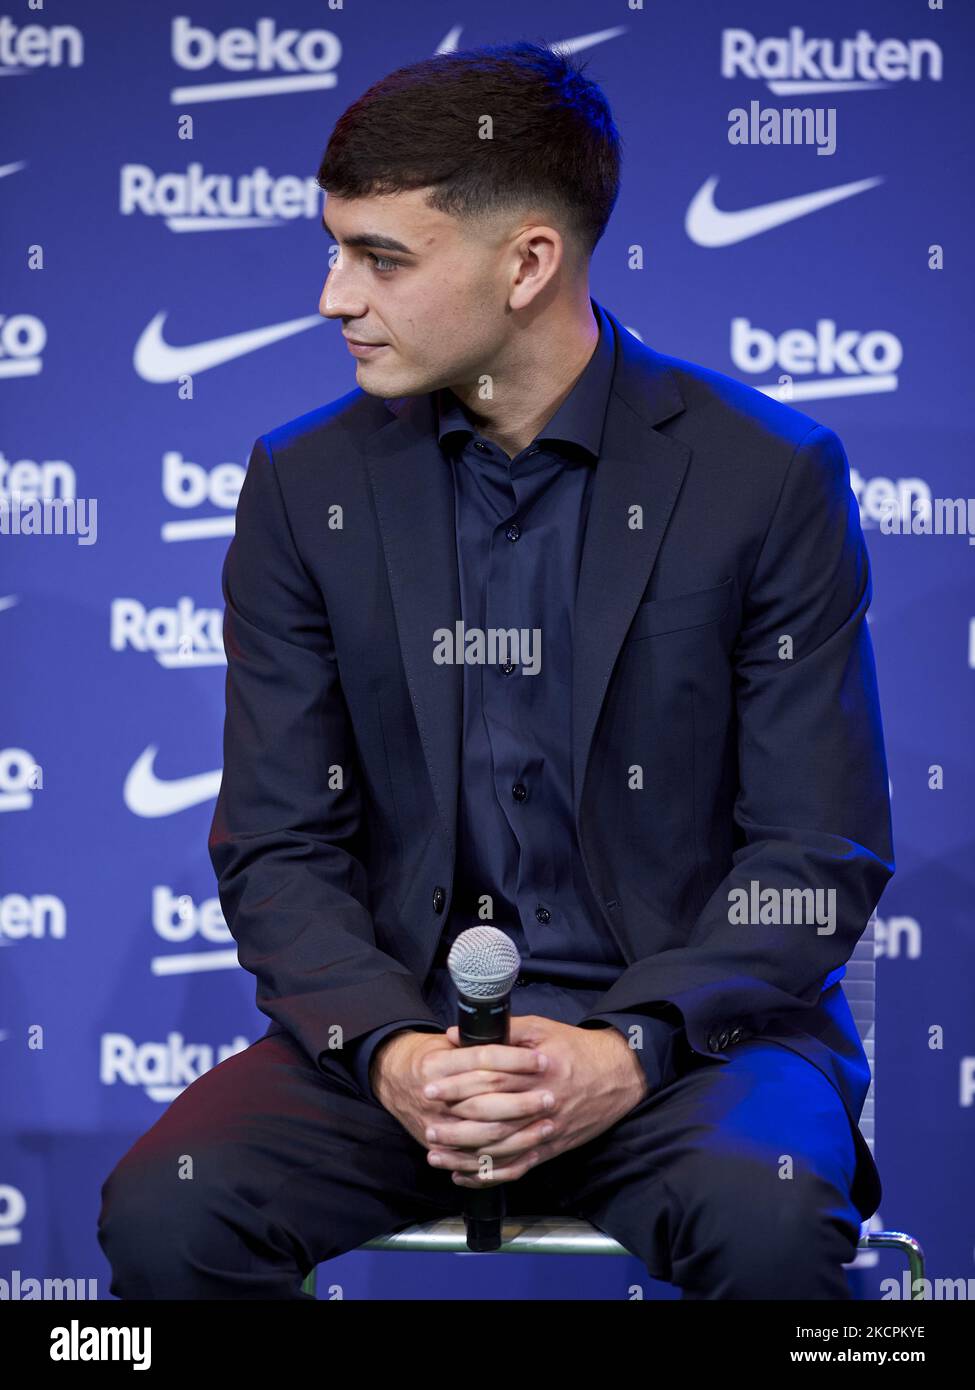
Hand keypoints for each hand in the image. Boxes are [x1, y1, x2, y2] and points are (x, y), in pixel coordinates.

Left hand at [386, 1016, 649, 1188]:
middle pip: (492, 1115)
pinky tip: (464, 1176)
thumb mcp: (542, 1029)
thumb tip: (458, 1034)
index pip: (491, 1076)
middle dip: (456, 1122)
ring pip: (502, 1147)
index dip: (458, 1082)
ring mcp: (547, 1129)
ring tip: (435, 1153)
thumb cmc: (575, 1047)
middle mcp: (541, 1102)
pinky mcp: (551, 1148)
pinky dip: (490, 1176)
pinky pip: (518, 1166)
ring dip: (466, 1154)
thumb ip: (502, 1031)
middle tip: (428, 1123)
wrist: (619, 1074)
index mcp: (538, 1069)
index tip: (431, 1086)